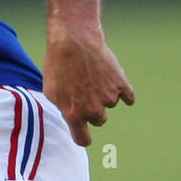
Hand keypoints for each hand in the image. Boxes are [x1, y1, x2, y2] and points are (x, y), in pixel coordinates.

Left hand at [42, 28, 133, 146]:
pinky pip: (128, 97)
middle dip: (93, 110)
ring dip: (104, 94)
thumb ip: (64, 108)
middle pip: (99, 120)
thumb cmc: (57, 65)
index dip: (83, 136)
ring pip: (110, 104)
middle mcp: (93, 110)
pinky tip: (114, 82)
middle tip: (85, 91)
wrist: (74, 41)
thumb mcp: (51, 91)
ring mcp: (109, 97)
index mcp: (74, 114)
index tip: (84, 132)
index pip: (83, 139)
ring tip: (92, 76)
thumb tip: (71, 117)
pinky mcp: (121, 84)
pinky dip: (124, 92)